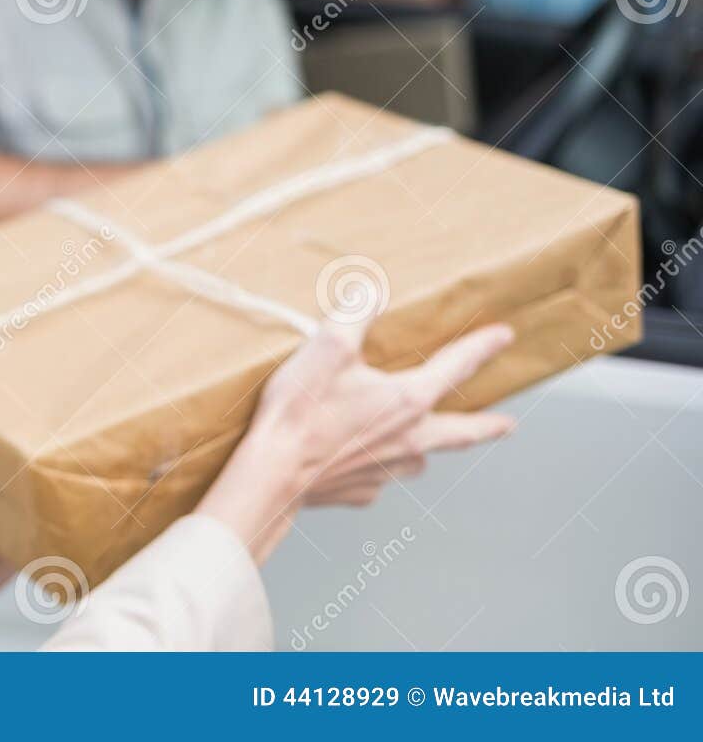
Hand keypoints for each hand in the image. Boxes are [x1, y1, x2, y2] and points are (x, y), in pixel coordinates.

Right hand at [198, 317, 516, 562]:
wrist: (273, 474)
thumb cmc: (301, 411)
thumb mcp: (326, 346)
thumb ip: (355, 312)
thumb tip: (373, 290)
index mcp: (407, 399)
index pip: (456, 367)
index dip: (482, 348)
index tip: (504, 337)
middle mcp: (409, 438)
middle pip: (461, 432)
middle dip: (487, 426)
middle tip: (508, 426)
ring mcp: (387, 469)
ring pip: (421, 458)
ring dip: (429, 449)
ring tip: (425, 446)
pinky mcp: (361, 490)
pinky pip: (380, 477)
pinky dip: (378, 467)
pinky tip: (361, 461)